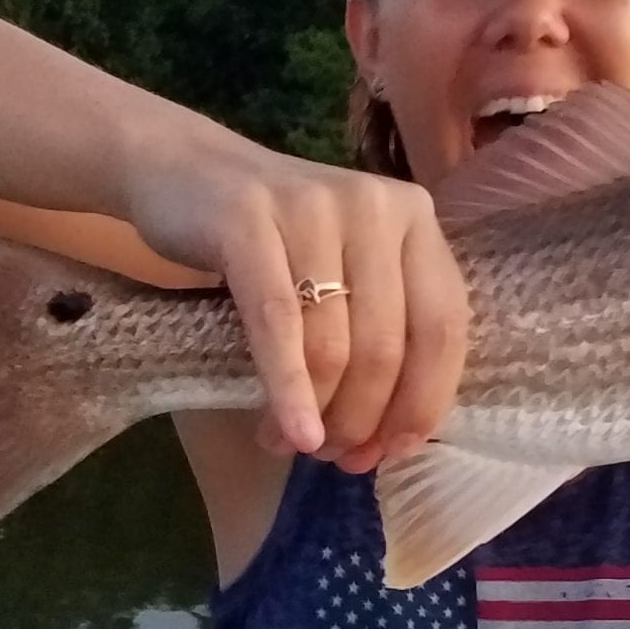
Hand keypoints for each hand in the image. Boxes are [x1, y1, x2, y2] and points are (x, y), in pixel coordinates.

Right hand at [128, 135, 469, 471]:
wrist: (186, 172)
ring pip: (334, 343)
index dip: (424, 400)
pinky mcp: (250, 220)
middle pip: (388, 344)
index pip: (443, 326)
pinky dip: (287, 389)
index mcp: (415, 219)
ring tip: (294, 445)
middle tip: (336, 457)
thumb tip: (392, 441)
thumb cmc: (278, 240)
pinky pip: (278, 324)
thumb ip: (380, 330)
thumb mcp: (346, 270)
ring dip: (318, 412)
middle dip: (364, 418)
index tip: (396, 451)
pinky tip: (287, 433)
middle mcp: (377, 206)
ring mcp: (315, 207)